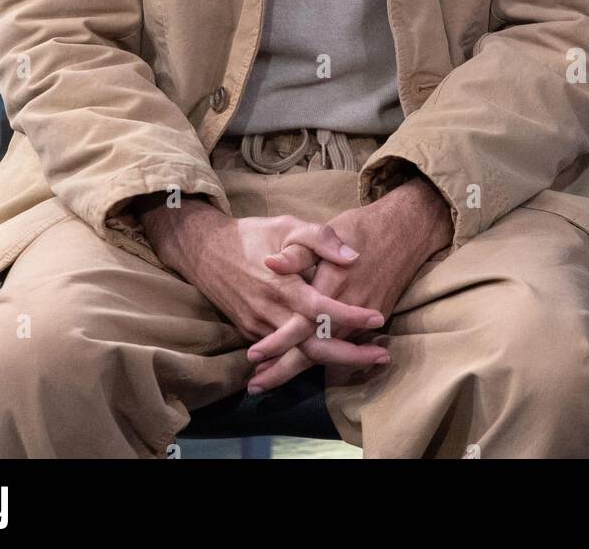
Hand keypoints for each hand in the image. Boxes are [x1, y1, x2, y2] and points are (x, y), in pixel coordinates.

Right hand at [145, 200, 389, 363]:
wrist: (205, 250)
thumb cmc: (252, 235)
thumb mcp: (287, 226)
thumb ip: (320, 238)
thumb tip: (352, 256)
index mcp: (283, 285)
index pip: (321, 309)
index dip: (350, 315)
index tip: (378, 316)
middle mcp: (271, 312)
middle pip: (314, 345)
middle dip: (350, 355)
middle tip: (383, 355)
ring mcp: (259, 326)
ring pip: (300, 354)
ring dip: (334, 361)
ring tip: (368, 361)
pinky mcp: (252, 332)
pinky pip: (284, 352)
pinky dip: (309, 358)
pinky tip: (336, 358)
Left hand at [244, 177, 452, 393]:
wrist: (405, 231)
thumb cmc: (361, 228)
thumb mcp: (326, 230)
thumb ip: (300, 251)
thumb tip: (271, 263)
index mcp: (331, 287)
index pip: (301, 326)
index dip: (277, 343)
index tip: (253, 356)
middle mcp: (347, 310)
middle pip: (314, 351)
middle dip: (284, 370)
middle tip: (255, 386)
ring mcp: (363, 318)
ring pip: (329, 354)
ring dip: (300, 369)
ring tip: (271, 379)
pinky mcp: (374, 319)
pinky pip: (346, 346)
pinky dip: (327, 361)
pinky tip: (309, 366)